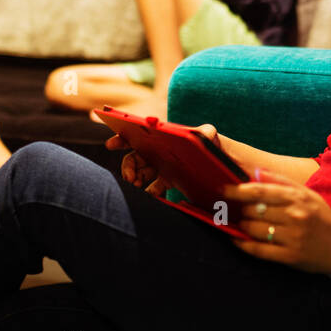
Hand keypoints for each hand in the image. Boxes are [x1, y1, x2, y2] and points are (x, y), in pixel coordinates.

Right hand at [105, 123, 220, 198]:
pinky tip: (151, 198)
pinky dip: (150, 193)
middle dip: (127, 168)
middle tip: (129, 178)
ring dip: (135, 181)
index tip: (111, 144)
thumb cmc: (211, 142)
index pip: (137, 136)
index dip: (122, 138)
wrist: (220, 161)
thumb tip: (204, 133)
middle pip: (134, 158)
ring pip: (140, 174)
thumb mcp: (209, 134)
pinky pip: (154, 189)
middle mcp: (158, 152)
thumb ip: (206, 132)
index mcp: (160, 138)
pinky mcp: (169, 182)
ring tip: (138, 187)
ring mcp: (161, 167)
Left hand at [223, 169, 330, 274]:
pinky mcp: (290, 256)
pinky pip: (258, 250)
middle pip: (254, 210)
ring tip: (241, 223)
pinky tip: (237, 239)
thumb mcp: (306, 194)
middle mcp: (295, 216)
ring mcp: (292, 237)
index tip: (223, 189)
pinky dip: (243, 244)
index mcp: (297, 198)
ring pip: (254, 229)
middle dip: (241, 209)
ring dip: (242, 226)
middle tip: (235, 209)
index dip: (238, 190)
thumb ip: (280, 181)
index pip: (260, 191)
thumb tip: (254, 172)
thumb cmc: (321, 217)